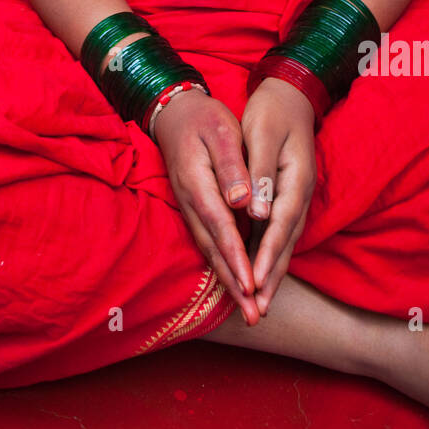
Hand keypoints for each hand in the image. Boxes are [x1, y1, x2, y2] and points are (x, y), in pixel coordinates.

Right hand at [153, 89, 260, 325]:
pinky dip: (223, 265)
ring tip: (249, 310)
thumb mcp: (220, 132)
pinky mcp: (195, 209)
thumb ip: (231, 167)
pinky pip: (209, 242)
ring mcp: (190, 208)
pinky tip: (236, 280)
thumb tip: (243, 202)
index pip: (220, 227)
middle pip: (214, 250)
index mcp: (198, 183)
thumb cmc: (203, 119)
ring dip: (229, 281)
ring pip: (210, 251)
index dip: (236, 258)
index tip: (250, 285)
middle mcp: (191, 202)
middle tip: (254, 316)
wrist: (174, 113)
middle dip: (234, 284)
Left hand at [240, 77, 316, 315]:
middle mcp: (300, 195)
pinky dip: (271, 256)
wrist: (289, 96)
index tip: (256, 281)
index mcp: (295, 180)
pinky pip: (280, 234)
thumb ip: (262, 173)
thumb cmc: (272, 112)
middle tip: (258, 310)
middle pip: (286, 243)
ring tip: (260, 304)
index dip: (268, 255)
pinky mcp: (287, 199)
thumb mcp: (264, 135)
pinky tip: (261, 273)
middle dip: (273, 277)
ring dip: (273, 273)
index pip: (280, 225)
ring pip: (284, 243)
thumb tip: (258, 213)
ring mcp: (296, 198)